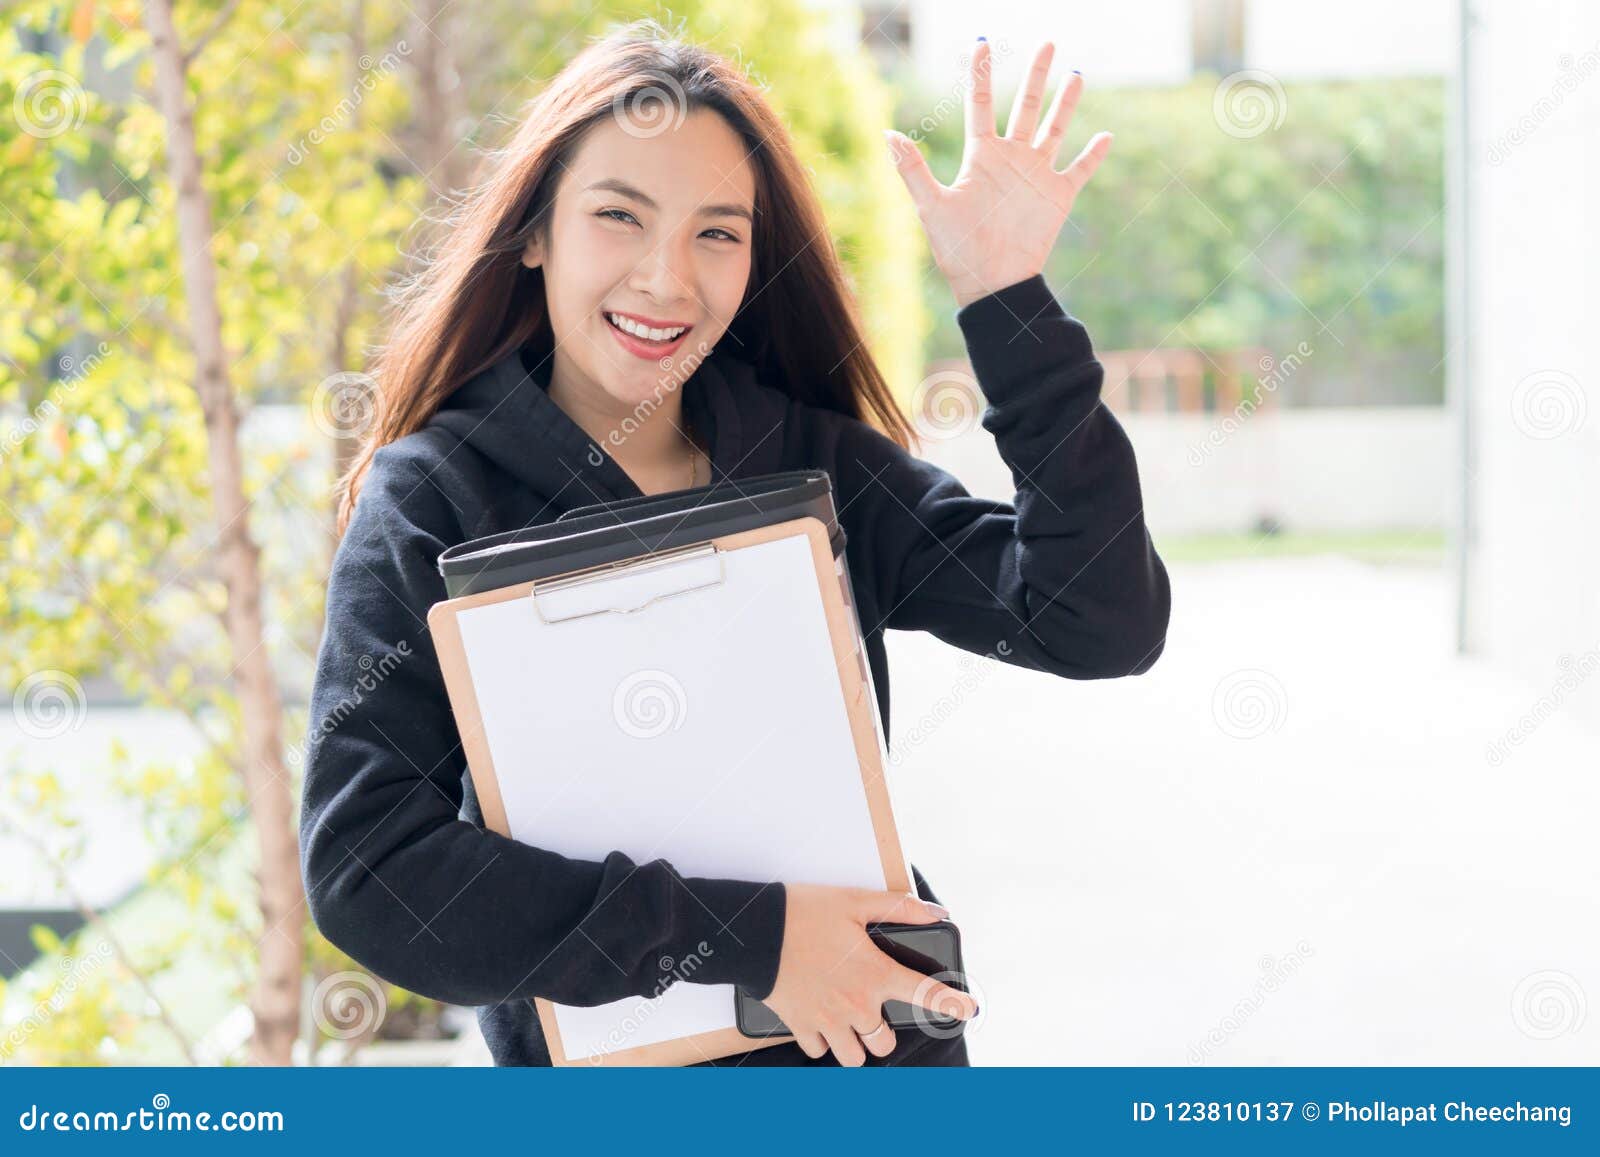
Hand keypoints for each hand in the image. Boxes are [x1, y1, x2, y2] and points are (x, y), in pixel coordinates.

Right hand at [762, 884, 975, 1066]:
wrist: (756, 932)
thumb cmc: (804, 913)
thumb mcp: (854, 901)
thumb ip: (899, 909)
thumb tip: (935, 913)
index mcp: (875, 974)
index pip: (926, 995)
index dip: (952, 1004)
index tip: (969, 1009)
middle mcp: (856, 1005)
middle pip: (884, 1044)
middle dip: (883, 1032)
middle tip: (873, 1011)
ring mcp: (828, 1020)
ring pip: (854, 1057)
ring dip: (855, 1043)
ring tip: (848, 1022)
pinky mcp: (802, 1025)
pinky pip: (819, 1049)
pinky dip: (823, 1039)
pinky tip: (820, 1019)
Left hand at [886, 40, 1111, 308]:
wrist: (992, 283)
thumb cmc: (958, 249)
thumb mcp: (931, 206)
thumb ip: (912, 168)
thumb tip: (887, 133)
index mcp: (981, 157)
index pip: (981, 105)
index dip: (981, 74)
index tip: (982, 42)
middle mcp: (1010, 160)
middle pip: (1025, 107)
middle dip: (1036, 75)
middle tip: (1047, 42)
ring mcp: (1036, 176)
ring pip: (1054, 129)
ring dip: (1066, 103)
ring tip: (1075, 73)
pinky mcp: (1057, 196)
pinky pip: (1079, 170)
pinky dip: (1093, 154)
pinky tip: (1107, 136)